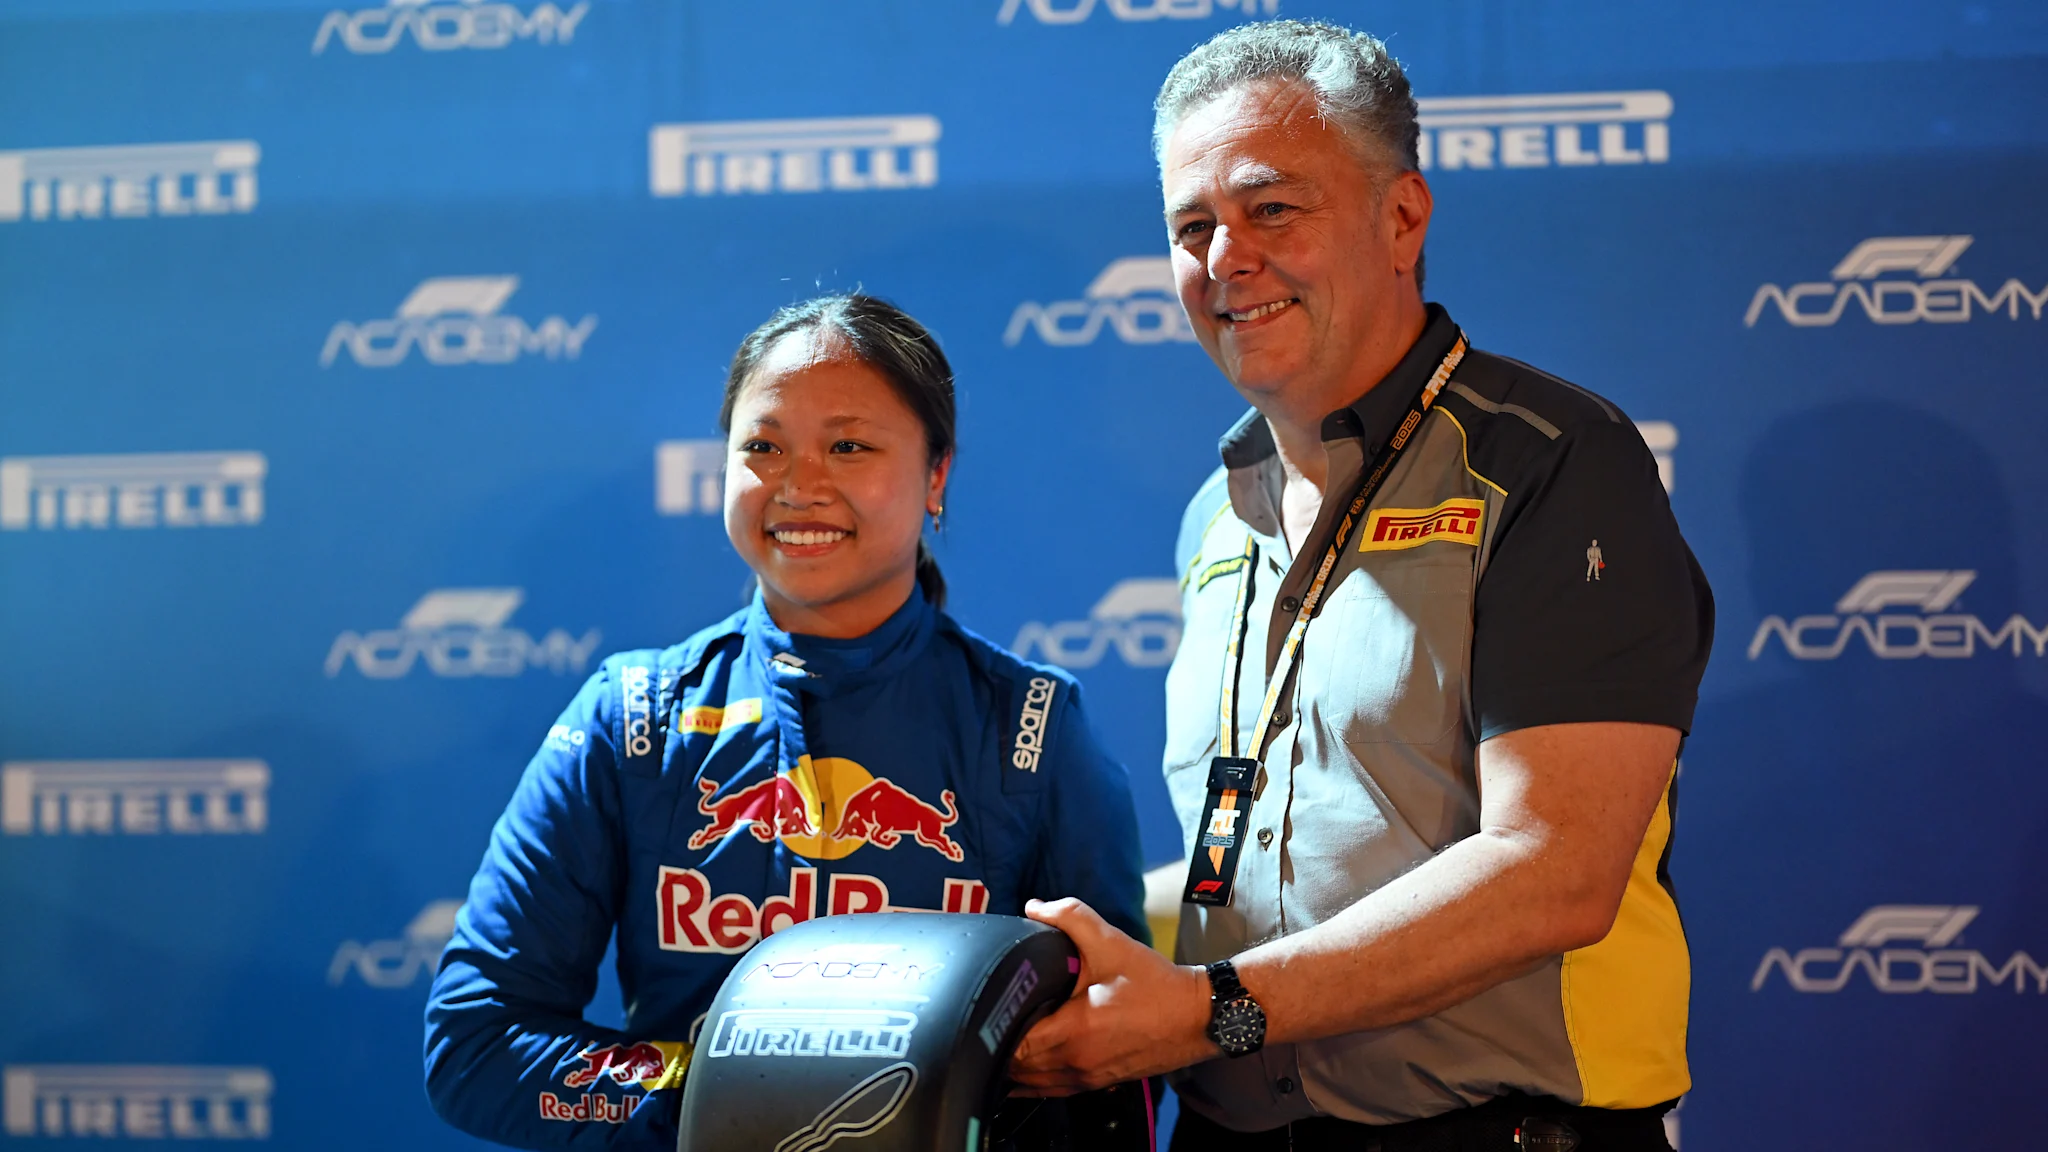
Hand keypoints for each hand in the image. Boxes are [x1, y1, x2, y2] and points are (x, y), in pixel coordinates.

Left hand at [1006, 897, 1216, 1095]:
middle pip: (1016, 1067)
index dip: (995, 1025)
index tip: (994, 1003)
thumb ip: (1070, 918)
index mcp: (1074, 1032)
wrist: (1195, 1017)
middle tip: (996, 1014)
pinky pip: (1050, 1090)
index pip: (1013, 1043)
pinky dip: (1032, 1079)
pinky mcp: (1095, 1084)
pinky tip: (1026, 1062)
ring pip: (1030, 1085)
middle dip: (1000, 1044)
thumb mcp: (1110, 943)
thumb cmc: (1155, 985)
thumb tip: (1034, 907)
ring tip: (1006, 1036)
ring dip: (1014, 1064)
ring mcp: (1086, 1079)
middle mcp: (1076, 1063)